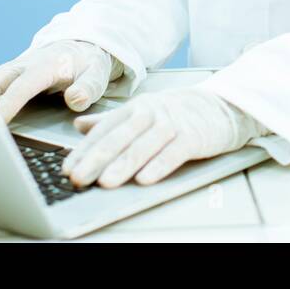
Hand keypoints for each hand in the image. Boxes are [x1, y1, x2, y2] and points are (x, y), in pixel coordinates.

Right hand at [0, 40, 121, 122]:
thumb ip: (88, 87)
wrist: (80, 47)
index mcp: (44, 66)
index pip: (21, 88)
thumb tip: (75, 100)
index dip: (7, 105)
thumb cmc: (88, 64)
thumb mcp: (97, 74)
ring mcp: (9, 71)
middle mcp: (21, 67)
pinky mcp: (3, 78)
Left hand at [62, 87, 264, 187]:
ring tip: (106, 182)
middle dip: (96, 158)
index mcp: (135, 109)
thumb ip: (110, 121)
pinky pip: (174, 151)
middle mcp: (151, 113)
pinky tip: (146, 179)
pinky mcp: (193, 136)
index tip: (68, 168)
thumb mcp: (142, 112)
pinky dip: (159, 165)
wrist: (221, 106)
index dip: (84, 149)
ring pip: (144, 144)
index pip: (105, 130)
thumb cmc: (178, 113)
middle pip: (120, 136)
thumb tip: (79, 126)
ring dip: (124, 164)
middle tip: (78, 177)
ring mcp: (173, 124)